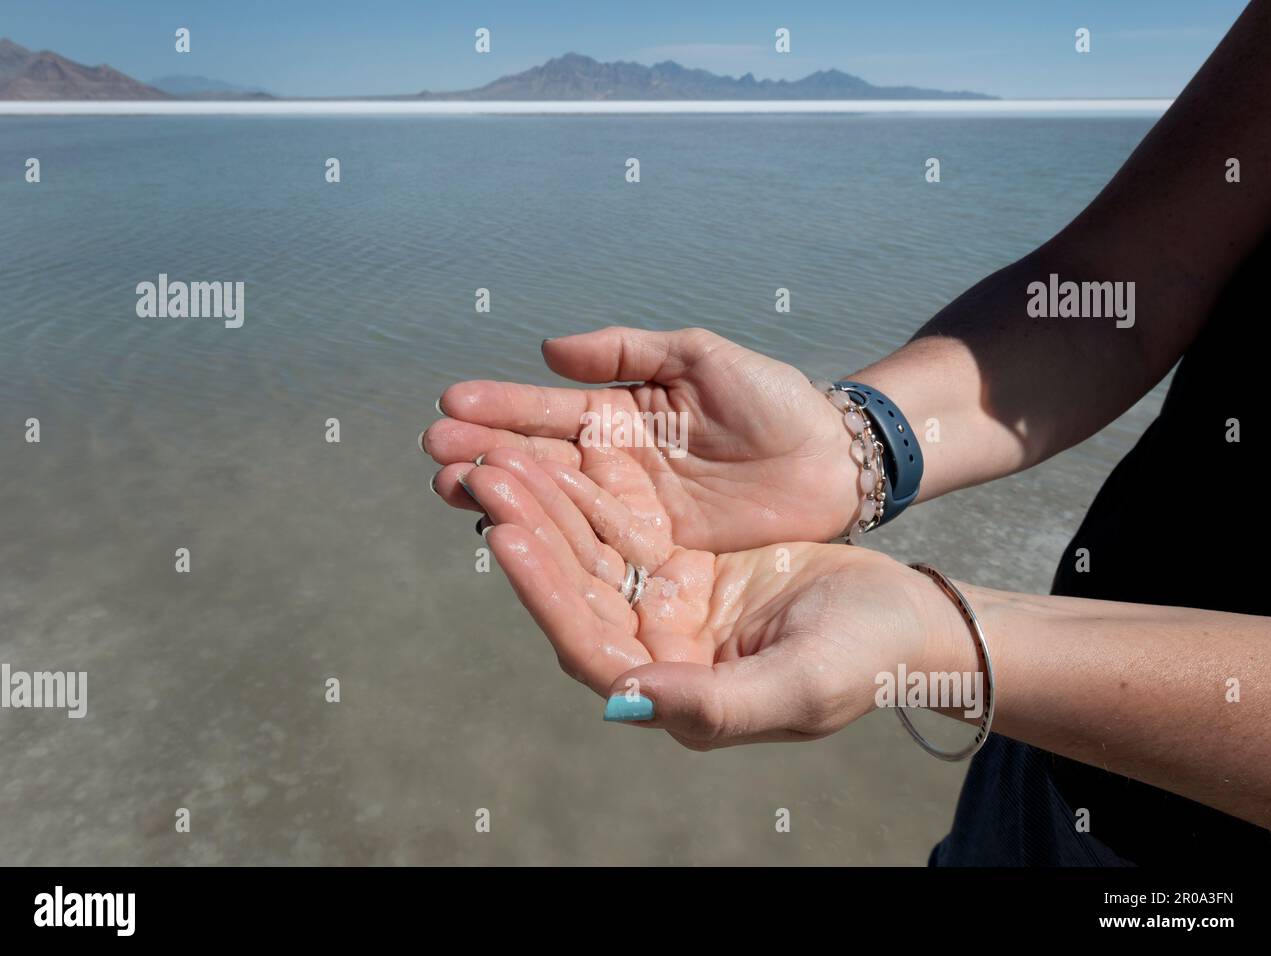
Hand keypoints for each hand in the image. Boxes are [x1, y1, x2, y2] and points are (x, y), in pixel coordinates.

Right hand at [423, 327, 863, 558]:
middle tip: (436, 451)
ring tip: (456, 488)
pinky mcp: (657, 555)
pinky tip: (512, 536)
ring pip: (558, 506)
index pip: (549, 411)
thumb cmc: (774, 400)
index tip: (452, 403)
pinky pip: (599, 551)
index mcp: (620, 413)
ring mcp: (631, 513)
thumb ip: (628, 353)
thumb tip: (549, 351)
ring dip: (507, 498)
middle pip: (540, 461)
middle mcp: (614, 466)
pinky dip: (556, 545)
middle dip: (487, 453)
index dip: (503, 407)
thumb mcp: (702, 358)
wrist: (834, 461)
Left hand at [457, 448, 959, 749]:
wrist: (906, 617)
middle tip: (482, 471)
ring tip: (499, 451)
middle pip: (575, 587)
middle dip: (528, 530)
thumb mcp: (802, 685)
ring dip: (545, 502)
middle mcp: (654, 649)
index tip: (505, 535)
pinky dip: (587, 485)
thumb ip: (716, 704)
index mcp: (671, 692)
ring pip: (589, 548)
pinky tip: (556, 446)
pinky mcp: (679, 561)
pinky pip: (621, 518)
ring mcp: (665, 602)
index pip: (587, 644)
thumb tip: (625, 700)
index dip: (544, 593)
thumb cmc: (867, 659)